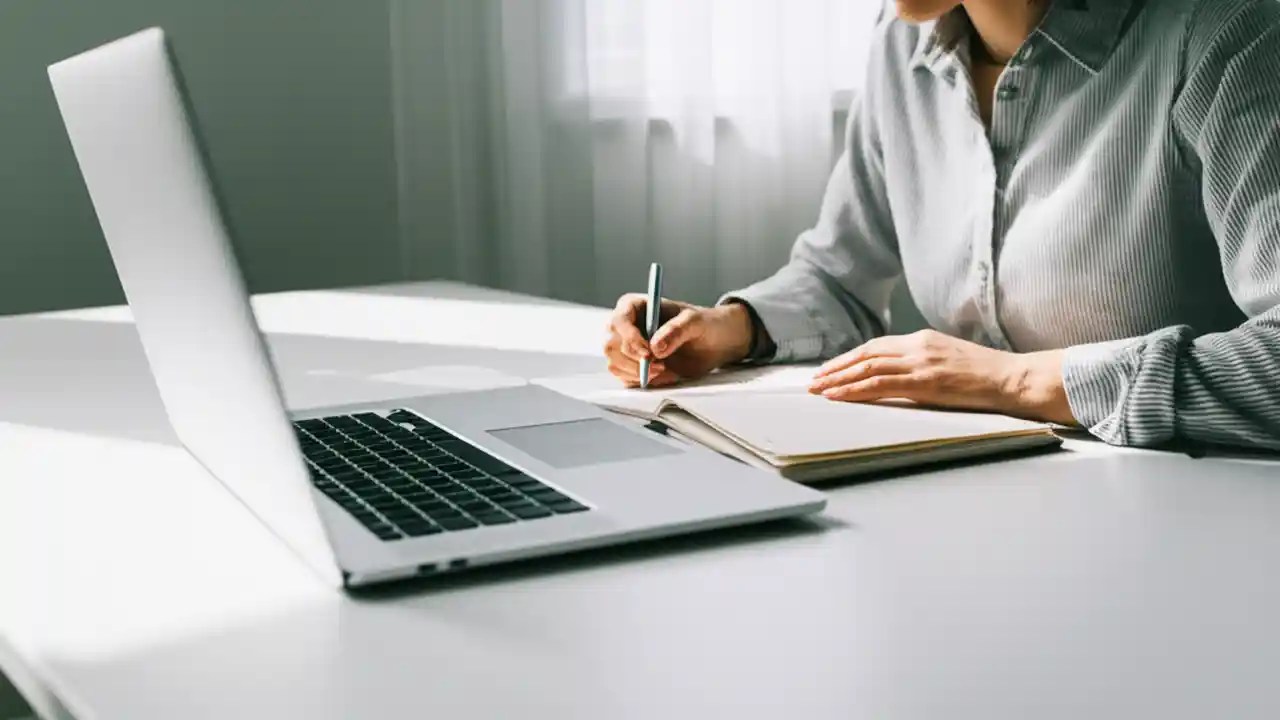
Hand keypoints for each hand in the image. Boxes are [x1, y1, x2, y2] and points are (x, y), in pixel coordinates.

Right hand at [604, 295, 754, 387]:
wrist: (712, 343)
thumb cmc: (703, 324)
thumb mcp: (695, 322)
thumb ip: (676, 330)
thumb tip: (656, 347)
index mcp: (635, 306)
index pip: (619, 320)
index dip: (629, 338)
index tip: (648, 353)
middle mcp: (625, 326)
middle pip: (611, 345)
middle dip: (634, 360)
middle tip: (660, 366)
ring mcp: (626, 347)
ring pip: (615, 364)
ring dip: (639, 373)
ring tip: (665, 370)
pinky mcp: (632, 366)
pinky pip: (625, 378)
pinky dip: (643, 381)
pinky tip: (664, 375)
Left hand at [806, 329, 1077, 424]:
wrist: (1012, 378)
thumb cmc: (986, 375)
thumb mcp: (949, 360)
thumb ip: (923, 362)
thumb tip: (900, 374)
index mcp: (922, 339)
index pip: (876, 346)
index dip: (849, 357)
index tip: (831, 369)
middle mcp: (917, 346)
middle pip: (865, 354)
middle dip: (836, 367)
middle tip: (813, 380)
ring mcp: (920, 362)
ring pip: (867, 368)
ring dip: (838, 379)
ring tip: (817, 389)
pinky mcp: (924, 381)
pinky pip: (880, 384)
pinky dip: (854, 389)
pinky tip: (837, 395)